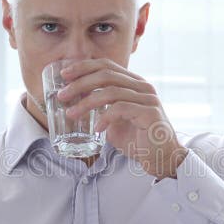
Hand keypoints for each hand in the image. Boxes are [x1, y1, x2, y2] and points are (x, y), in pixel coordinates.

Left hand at [56, 58, 186, 179]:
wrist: (162, 158)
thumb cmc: (138, 139)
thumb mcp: (115, 120)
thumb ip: (102, 108)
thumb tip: (77, 103)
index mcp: (134, 83)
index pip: (107, 65)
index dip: (84, 67)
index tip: (64, 75)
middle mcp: (142, 86)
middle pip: (106, 75)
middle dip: (80, 83)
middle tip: (62, 95)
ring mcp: (148, 99)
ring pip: (111, 92)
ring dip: (87, 103)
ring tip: (71, 114)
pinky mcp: (150, 113)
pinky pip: (121, 109)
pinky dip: (105, 117)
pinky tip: (97, 129)